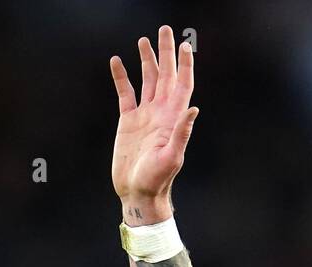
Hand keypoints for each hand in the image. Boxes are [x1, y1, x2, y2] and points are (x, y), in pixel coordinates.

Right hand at [110, 25, 197, 222]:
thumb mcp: (172, 157)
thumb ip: (181, 132)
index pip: (181, 85)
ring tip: (144, 40)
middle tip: (164, 30)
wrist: (138, 192)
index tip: (185, 45)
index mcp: (173, 118)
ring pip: (147, 81)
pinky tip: (117, 62)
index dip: (184, 65)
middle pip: (165, 76)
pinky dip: (121, 77)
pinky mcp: (128, 121)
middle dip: (166, 53)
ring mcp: (145, 115)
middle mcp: (161, 113)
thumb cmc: (157, 179)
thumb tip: (193, 108)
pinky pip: (125, 93)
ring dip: (147, 60)